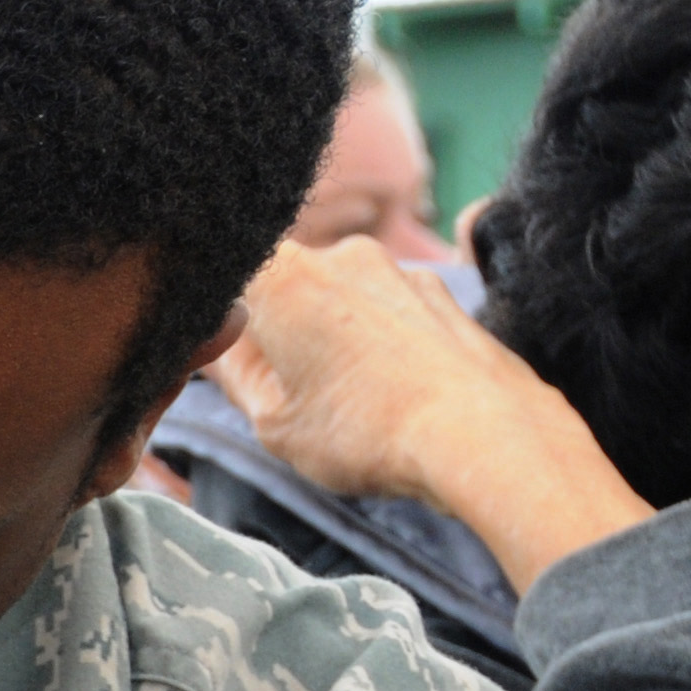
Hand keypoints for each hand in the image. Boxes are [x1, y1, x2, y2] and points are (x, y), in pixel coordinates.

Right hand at [204, 239, 648, 591]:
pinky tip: (383, 393)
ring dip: (324, 337)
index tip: (212, 361)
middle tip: (274, 392)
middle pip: (281, 285)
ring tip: (338, 401)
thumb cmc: (365, 433)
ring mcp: (397, 270)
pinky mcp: (440, 293)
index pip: (221, 278)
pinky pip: (383, 310)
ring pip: (336, 298)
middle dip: (270, 329)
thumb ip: (235, 375)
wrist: (481, 435)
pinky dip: (371, 342)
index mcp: (280, 278)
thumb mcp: (272, 422)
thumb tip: (214, 349)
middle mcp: (339, 256)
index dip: (210, 321)